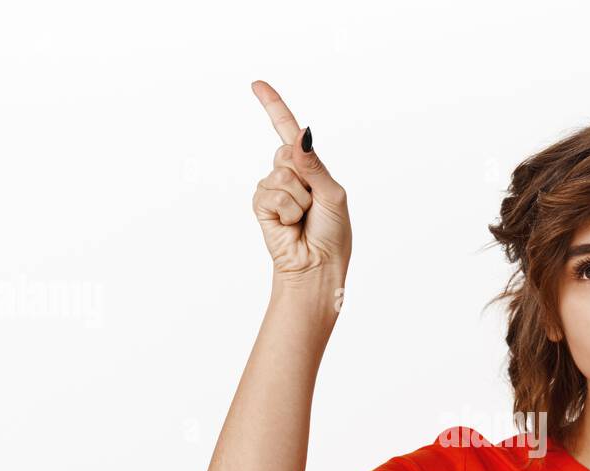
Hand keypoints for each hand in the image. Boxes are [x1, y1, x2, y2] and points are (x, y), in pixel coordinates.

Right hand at [250, 80, 351, 277]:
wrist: (317, 266)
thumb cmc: (331, 234)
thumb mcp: (332, 194)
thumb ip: (314, 165)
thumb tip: (300, 134)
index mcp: (309, 169)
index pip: (288, 132)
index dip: (274, 107)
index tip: (257, 85)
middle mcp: (289, 176)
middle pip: (286, 152)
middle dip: (304, 176)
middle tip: (312, 204)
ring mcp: (273, 190)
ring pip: (281, 175)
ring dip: (299, 200)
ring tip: (303, 218)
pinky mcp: (261, 205)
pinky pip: (272, 194)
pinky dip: (287, 210)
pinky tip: (290, 225)